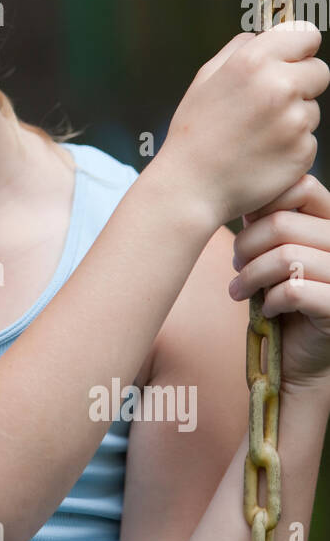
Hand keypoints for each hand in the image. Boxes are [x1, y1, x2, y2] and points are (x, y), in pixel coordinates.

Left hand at [229, 173, 329, 394]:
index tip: (248, 228)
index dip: (266, 203)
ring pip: (286, 257)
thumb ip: (269, 224)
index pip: (303, 187)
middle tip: (237, 266)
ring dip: (251, 276)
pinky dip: (271, 300)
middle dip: (246, 246)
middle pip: (284, 223)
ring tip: (241, 289)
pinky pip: (295, 291)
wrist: (300, 353)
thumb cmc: (285, 297)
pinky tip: (266, 309)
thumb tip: (244, 200)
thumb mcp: (275, 253)